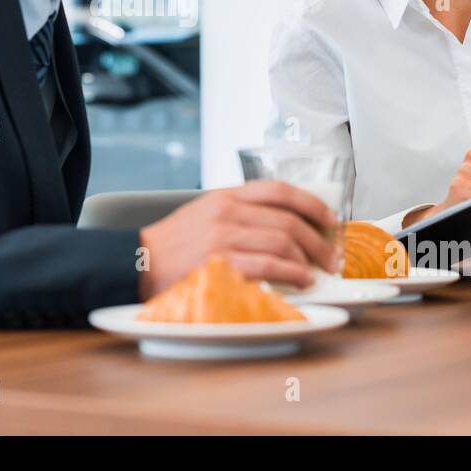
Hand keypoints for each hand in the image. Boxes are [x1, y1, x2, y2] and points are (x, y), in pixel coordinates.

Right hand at [137, 181, 340, 298]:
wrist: (139, 262)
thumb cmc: (173, 244)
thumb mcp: (205, 213)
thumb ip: (239, 213)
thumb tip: (282, 225)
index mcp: (225, 196)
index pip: (278, 190)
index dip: (312, 204)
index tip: (330, 219)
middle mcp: (227, 212)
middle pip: (287, 220)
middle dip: (318, 240)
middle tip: (331, 257)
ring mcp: (223, 237)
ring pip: (282, 242)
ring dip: (308, 259)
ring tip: (316, 272)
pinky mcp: (220, 263)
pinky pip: (268, 265)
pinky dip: (291, 273)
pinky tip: (301, 280)